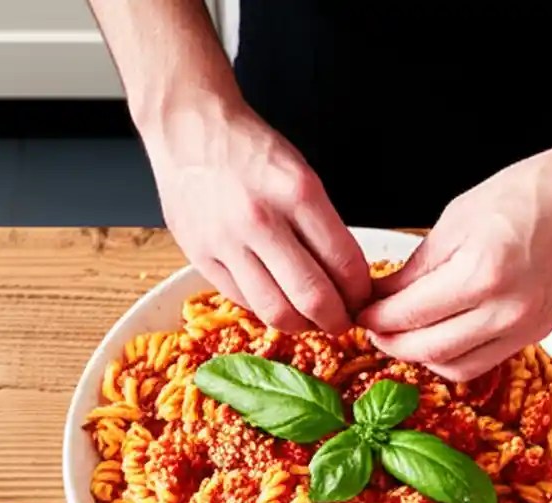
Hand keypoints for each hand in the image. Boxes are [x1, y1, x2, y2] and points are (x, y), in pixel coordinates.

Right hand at [144, 101, 370, 334]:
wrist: (190, 129)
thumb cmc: (251, 150)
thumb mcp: (302, 175)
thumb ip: (324, 226)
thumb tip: (347, 278)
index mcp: (297, 193)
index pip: (344, 264)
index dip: (360, 292)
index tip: (362, 298)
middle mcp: (261, 220)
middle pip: (312, 297)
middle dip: (337, 319)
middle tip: (342, 321)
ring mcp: (227, 242)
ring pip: (275, 310)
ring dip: (302, 325)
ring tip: (311, 320)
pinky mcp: (200, 256)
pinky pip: (243, 301)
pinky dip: (267, 309)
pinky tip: (277, 301)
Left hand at [357, 124, 551, 381]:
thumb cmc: (532, 190)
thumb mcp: (459, 217)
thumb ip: (418, 265)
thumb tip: (382, 294)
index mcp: (483, 272)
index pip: (409, 314)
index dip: (375, 318)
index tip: (359, 310)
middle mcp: (508, 308)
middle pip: (428, 350)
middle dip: (391, 342)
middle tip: (372, 325)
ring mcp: (527, 326)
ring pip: (456, 367)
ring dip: (420, 356)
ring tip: (402, 333)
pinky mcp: (539, 332)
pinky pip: (485, 362)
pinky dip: (453, 358)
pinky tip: (438, 337)